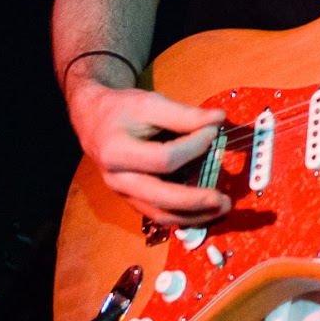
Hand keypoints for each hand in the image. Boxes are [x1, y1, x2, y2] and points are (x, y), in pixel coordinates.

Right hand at [67, 80, 229, 225]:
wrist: (94, 120)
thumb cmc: (122, 110)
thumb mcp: (150, 103)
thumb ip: (184, 114)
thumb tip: (219, 119)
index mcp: (117, 152)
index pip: (164, 158)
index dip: (194, 146)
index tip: (213, 130)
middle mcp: (118, 180)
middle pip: (160, 198)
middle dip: (196, 201)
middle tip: (225, 200)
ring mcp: (123, 194)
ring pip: (159, 215)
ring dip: (194, 217)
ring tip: (221, 210)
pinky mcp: (132, 199)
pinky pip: (158, 214)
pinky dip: (184, 216)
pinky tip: (206, 210)